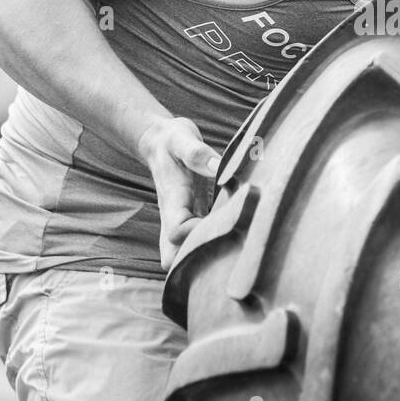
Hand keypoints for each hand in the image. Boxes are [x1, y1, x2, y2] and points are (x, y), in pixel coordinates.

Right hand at [137, 116, 221, 270]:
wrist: (162, 141)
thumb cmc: (172, 140)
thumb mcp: (183, 139)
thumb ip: (198, 153)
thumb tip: (219, 167)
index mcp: (172, 200)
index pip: (177, 232)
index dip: (196, 235)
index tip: (222, 222)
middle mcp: (175, 216)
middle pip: (174, 256)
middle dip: (195, 261)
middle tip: (227, 250)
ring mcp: (184, 220)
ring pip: (185, 253)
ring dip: (206, 255)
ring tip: (235, 245)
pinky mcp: (195, 217)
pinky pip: (200, 240)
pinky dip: (215, 242)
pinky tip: (237, 233)